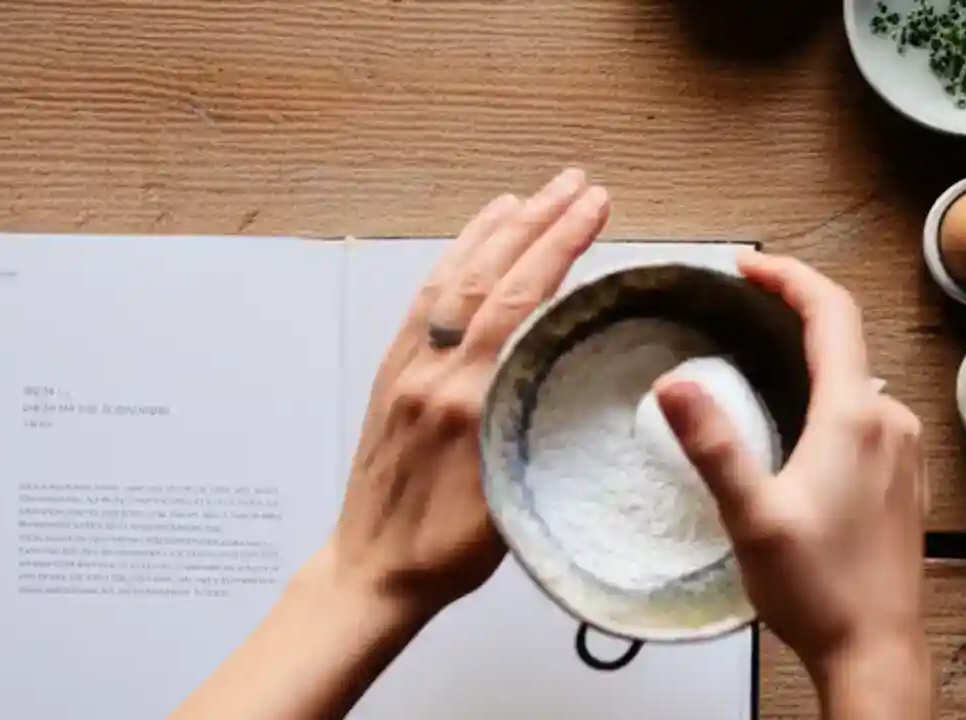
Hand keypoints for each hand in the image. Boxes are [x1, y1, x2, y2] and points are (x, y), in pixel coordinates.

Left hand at [174, 171, 610, 719]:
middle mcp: (433, 372)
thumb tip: (575, 366)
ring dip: (495, 230)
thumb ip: (538, 429)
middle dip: (538, 221)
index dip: (559, 246)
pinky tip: (474, 242)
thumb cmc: (448, 551)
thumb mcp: (514, 500)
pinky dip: (453, 260)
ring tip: (531, 195)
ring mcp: (407, 367)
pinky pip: (424, 301)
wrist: (372, 570)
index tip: (594, 206)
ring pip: (453, 278)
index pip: (520, 302)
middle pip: (489, 276)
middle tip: (578, 183)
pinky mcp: (391, 373)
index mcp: (468, 402)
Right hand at [655, 252, 929, 716]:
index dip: (788, 276)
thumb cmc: (819, 590)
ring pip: (853, 378)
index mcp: (853, 416)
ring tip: (758, 356)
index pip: (830, 312)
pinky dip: (828, 394)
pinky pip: (864, 413)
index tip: (748, 265)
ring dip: (809, 357)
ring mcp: (900, 450)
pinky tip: (796, 421)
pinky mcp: (901, 477)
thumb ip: (712, 444)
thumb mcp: (751, 515)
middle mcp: (888, 421)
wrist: (875, 652)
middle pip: (843, 337)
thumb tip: (674, 384)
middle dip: (793, 310)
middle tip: (742, 301)